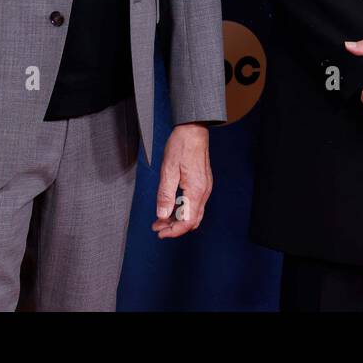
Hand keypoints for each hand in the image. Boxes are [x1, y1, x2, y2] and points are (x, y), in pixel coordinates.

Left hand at [152, 122, 211, 238]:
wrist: (193, 130)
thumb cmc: (181, 146)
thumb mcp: (168, 170)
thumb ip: (165, 195)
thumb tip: (162, 215)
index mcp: (196, 190)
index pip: (187, 222)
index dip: (173, 231)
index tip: (160, 232)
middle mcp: (203, 192)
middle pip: (192, 221)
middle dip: (174, 228)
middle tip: (158, 227)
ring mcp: (205, 188)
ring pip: (194, 213)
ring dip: (178, 219)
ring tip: (161, 219)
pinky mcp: (203, 183)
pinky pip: (195, 204)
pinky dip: (183, 210)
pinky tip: (171, 207)